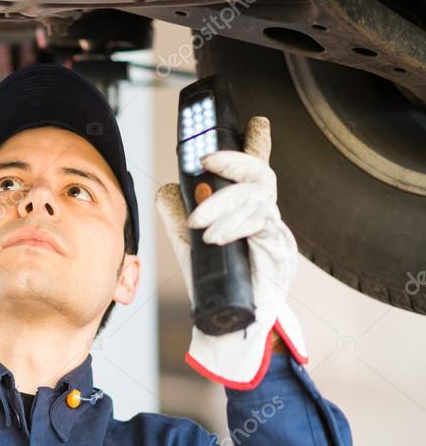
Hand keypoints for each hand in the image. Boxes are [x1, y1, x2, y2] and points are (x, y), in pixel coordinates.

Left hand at [156, 116, 307, 389]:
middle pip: (261, 174)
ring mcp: (275, 234)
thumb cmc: (212, 281)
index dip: (256, 143)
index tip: (254, 121)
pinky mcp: (279, 253)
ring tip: (199, 224)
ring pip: (259, 197)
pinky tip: (215, 237)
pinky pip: (262, 226)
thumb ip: (178, 212)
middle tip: (205, 160)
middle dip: (234, 160)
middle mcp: (265, 216)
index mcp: (245, 210)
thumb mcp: (187, 241)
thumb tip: (167, 187)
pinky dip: (235, 227)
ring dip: (224, 205)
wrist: (227, 323)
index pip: (254, 170)